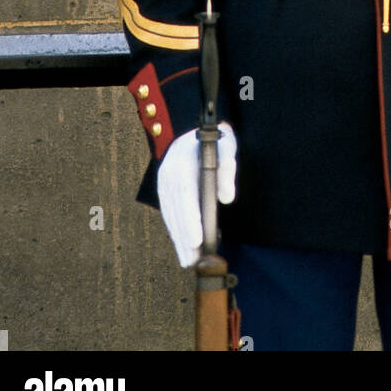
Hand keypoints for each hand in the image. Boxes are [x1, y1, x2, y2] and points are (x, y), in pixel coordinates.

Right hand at [156, 121, 236, 267]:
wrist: (193, 130)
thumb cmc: (215, 140)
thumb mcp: (227, 146)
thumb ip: (227, 169)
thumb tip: (226, 198)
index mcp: (183, 161)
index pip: (185, 194)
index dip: (190, 219)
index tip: (197, 240)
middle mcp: (168, 172)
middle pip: (176, 210)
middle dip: (184, 237)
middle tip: (193, 261)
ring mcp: (163, 181)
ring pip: (170, 214)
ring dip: (178, 239)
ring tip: (188, 261)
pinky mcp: (163, 188)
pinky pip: (168, 212)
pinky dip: (175, 230)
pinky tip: (182, 245)